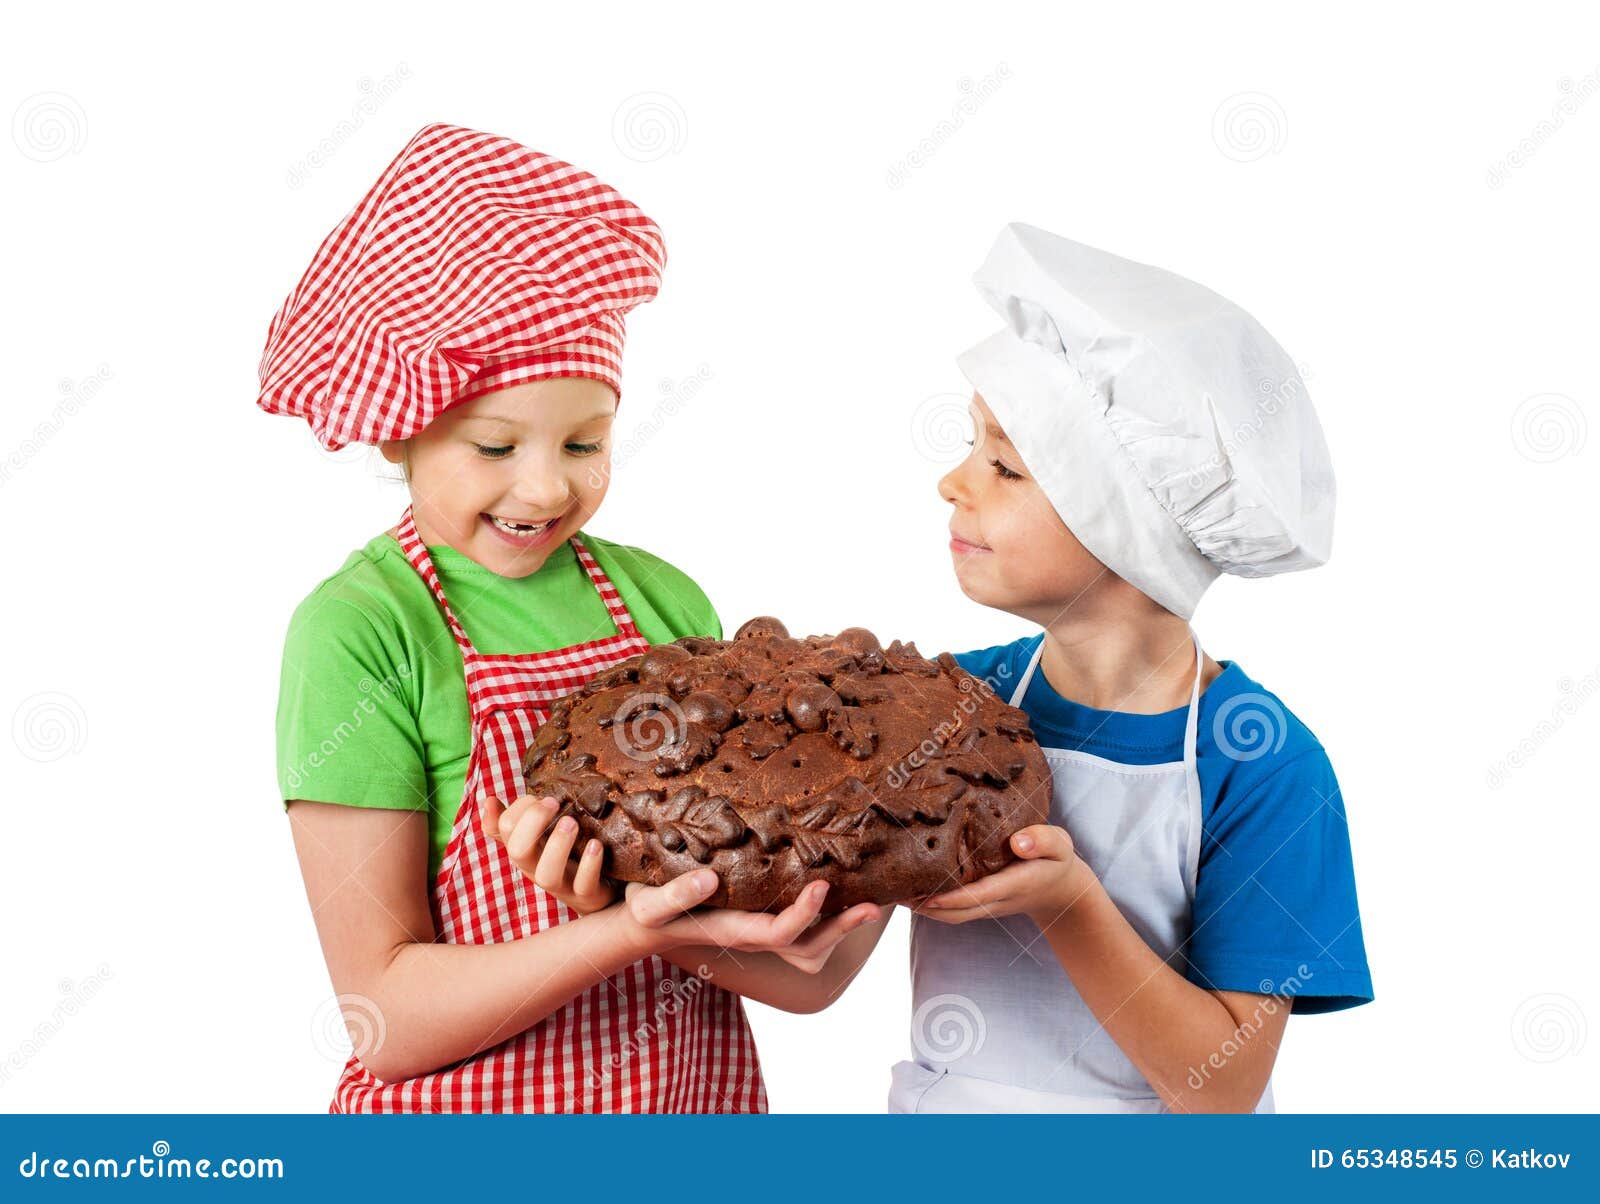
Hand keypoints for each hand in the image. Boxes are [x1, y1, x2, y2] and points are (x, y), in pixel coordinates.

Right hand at [481, 794, 615, 914]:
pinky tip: (595, 845)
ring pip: (547, 875)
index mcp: (524, 850)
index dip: (518, 808)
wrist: (596, 893)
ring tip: (571, 822)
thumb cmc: (563, 857)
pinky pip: (584, 886)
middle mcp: (537, 868)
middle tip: (553, 802)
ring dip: (557, 845)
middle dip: (532, 821)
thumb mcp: (539, 837)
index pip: (505, 828)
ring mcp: (561, 885)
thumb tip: (488, 800)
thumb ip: (516, 820)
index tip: (538, 797)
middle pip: (518, 852)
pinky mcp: (587, 896)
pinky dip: (589, 865)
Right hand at [625, 876, 881, 972]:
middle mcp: (754, 937)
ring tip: (870, 902)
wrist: (641, 925)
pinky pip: (805, 930)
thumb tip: (710, 879)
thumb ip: (675, 894)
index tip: (821, 884)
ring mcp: (762, 932)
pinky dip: (828, 918)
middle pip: (809, 948)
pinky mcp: (763, 921)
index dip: (805, 915)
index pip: (780, 933)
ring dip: (841, 927)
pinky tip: (842, 891)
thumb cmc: (643, 911)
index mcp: (735, 931)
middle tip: (872, 905)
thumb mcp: (648, 904)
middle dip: (841, 929)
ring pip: (812, 945)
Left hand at [908, 824, 1093, 926]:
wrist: (1062, 888)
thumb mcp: (1059, 844)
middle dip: (926, 907)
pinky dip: (932, 905)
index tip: (926, 896)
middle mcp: (997, 900)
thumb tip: (1018, 841)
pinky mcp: (981, 904)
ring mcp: (988, 906)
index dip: (951, 898)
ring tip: (894, 893)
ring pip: (952, 915)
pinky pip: (954, 909)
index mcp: (1014, 885)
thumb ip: (1043, 841)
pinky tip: (911, 890)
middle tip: (894, 894)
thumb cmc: (1056, 859)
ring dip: (924, 909)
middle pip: (957, 912)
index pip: (979, 895)